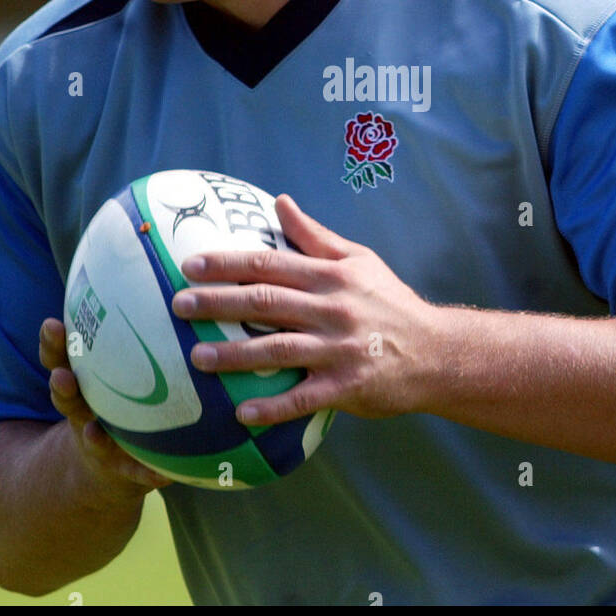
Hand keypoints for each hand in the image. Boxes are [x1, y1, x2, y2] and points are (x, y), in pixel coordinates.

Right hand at [38, 317, 170, 496]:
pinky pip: (139, 474)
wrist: (113, 469)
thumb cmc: (123, 401)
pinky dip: (149, 474)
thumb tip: (155, 266)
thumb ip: (129, 331)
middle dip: (63, 388)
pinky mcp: (129, 473)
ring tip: (94, 433)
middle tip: (62, 378)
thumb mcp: (118, 368)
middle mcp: (87, 414)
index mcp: (84, 385)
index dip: (55, 345)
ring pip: (93, 438)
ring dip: (92, 436)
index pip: (62, 360)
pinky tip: (164, 475)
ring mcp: (103, 445)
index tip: (52, 325)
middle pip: (68, 399)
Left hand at [171, 193, 440, 425]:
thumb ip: (315, 236)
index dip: (228, 263)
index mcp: (331, 276)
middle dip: (217, 303)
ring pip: (277, 349)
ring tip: (197, 358)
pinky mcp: (347, 387)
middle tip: (178, 306)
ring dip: (233, 354)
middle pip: (265, 303)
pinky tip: (242, 414)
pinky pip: (302, 398)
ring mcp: (338, 349)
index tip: (190, 264)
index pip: (270, 264)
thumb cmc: (391, 303)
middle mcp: (332, 309)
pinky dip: (272, 407)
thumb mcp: (359, 260)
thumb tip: (279, 201)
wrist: (438, 351)